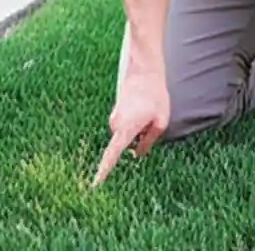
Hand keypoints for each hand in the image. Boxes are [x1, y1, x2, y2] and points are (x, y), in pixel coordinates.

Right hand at [92, 67, 169, 186]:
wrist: (143, 70)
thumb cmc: (154, 95)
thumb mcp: (160, 121)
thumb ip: (149, 141)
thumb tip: (138, 154)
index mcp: (125, 130)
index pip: (112, 155)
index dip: (104, 171)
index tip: (95, 185)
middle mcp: (115, 125)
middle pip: (127, 145)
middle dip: (140, 140)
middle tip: (152, 121)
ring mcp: (114, 118)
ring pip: (128, 135)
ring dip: (139, 129)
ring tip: (149, 111)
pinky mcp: (117, 112)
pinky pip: (127, 126)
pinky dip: (137, 122)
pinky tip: (145, 107)